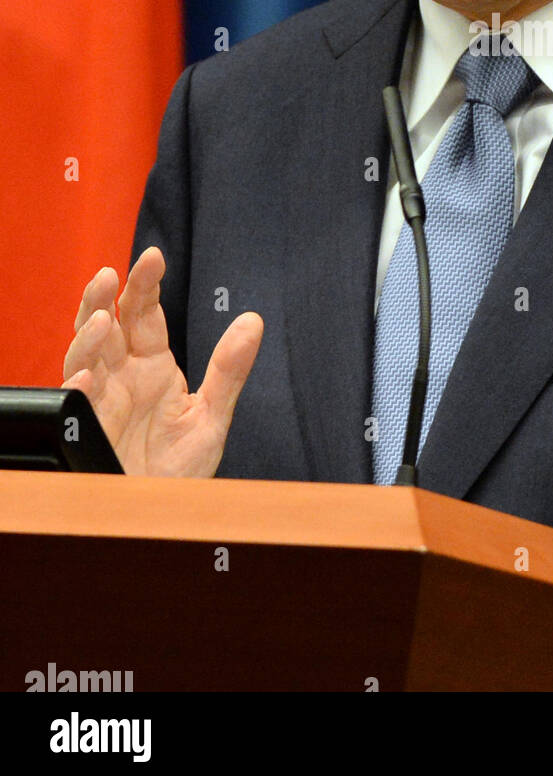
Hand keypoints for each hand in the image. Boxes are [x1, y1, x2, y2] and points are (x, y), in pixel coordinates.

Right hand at [61, 246, 262, 476]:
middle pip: (106, 324)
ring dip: (88, 336)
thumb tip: (254, 321)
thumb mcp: (212, 416)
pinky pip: (75, 404)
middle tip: (111, 275)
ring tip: (101, 319)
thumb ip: (230, 368)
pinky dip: (77, 387)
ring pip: (83, 355)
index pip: (144, 314)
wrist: (164, 516)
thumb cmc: (181, 470)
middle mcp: (122, 376)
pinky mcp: (87, 429)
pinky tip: (86, 376)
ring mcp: (101, 399)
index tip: (153, 259)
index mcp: (152, 365)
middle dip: (105, 298)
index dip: (145, 284)